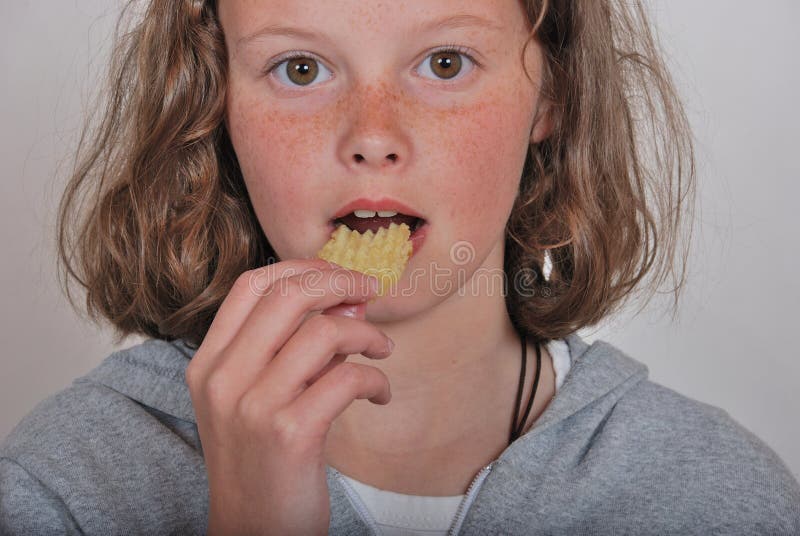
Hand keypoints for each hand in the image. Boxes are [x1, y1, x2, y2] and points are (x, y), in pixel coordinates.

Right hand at [185, 259, 393, 534]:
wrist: (252, 530)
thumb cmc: (262, 460)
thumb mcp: (256, 398)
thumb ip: (288, 350)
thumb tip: (346, 300)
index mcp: (208, 363)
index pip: (250, 285)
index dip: (301, 267)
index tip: (337, 274)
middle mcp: (222, 378)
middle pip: (288, 295)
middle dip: (340, 281)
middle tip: (370, 291)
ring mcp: (253, 406)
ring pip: (324, 332)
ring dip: (367, 334)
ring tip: (381, 350)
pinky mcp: (289, 434)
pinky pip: (347, 378)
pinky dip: (375, 379)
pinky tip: (379, 394)